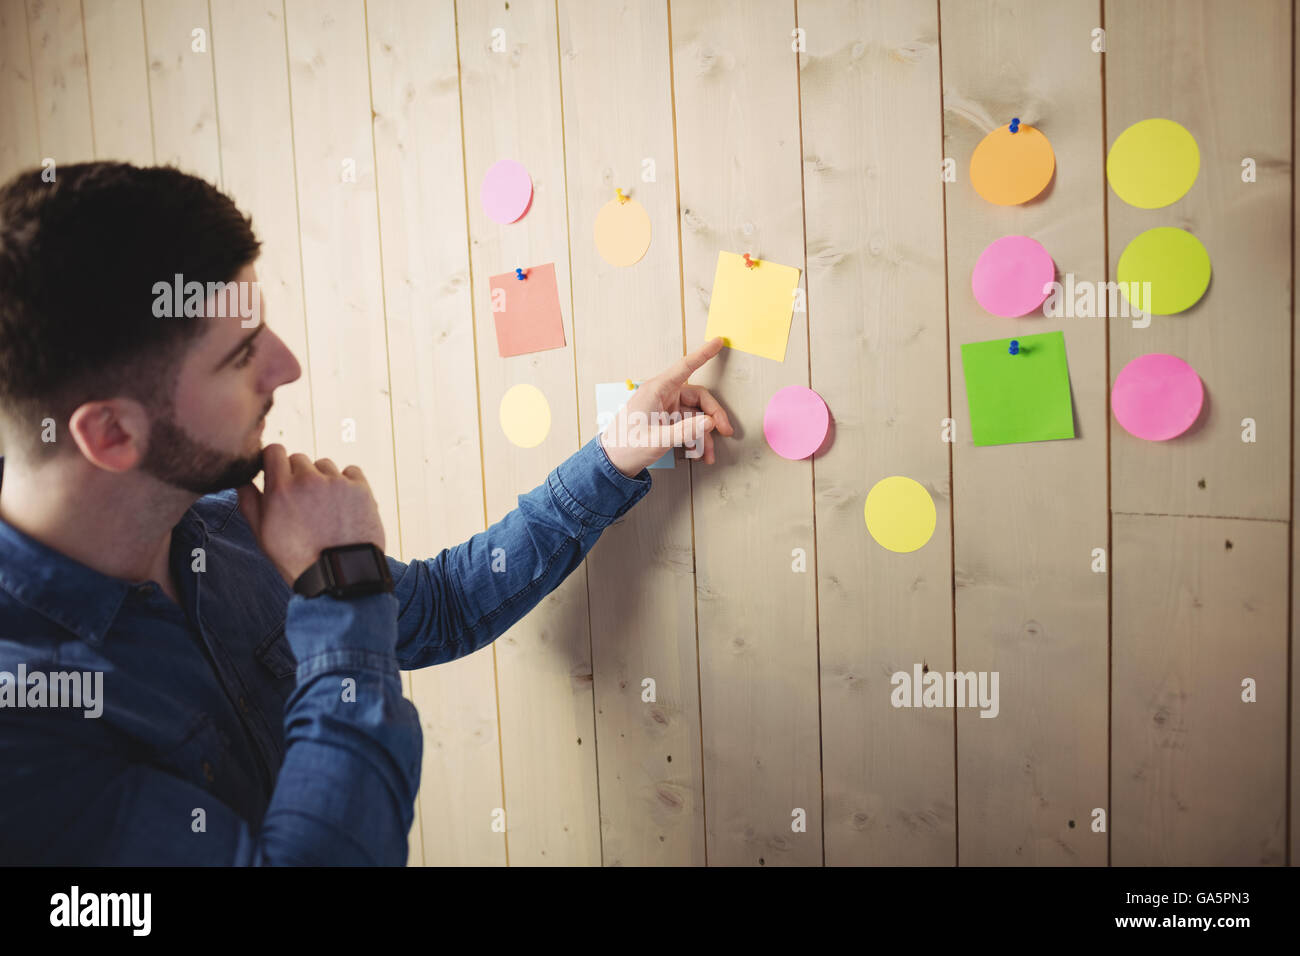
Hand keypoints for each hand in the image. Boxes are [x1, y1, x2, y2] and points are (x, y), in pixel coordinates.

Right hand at [236, 446, 386, 587]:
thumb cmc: (298, 560)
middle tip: (303, 502)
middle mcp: (308, 480)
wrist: (340, 577)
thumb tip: (243, 481)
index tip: (278, 473)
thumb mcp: (263, 536)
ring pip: (325, 466)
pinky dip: (347, 484)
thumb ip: (250, 503)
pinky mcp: (361, 488)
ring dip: (323, 479)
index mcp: (280, 489)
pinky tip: (343, 506)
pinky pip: (351, 472)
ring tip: (325, 508)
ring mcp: (336, 482)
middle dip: (298, 475)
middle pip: (299, 459)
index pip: (274, 450)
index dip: (274, 461)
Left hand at [599, 337, 735, 476]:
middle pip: (698, 396)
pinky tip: (700, 452)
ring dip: (705, 433)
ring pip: (696, 413)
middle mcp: (662, 395)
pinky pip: (689, 424)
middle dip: (714, 414)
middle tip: (725, 431)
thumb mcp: (657, 440)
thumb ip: (685, 431)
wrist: (613, 461)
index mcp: (656, 390)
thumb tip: (710, 422)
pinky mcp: (666, 419)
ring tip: (709, 454)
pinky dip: (697, 437)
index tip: (718, 342)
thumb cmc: (627, 446)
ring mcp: (665, 407)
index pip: (685, 367)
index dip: (703, 354)